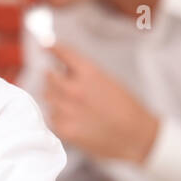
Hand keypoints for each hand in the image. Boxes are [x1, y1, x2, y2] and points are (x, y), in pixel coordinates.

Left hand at [43, 42, 158, 163]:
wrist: (136, 137)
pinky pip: (51, 116)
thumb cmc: (126, 108)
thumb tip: (63, 68)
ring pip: (47, 96)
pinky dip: (58, 115)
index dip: (51, 47)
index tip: (44, 44)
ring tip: (71, 103)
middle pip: (48, 76)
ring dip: (55, 96)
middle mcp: (75, 89)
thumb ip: (85, 73)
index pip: (63, 53)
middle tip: (60, 82)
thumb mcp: (109, 80)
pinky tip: (73, 118)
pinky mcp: (64, 128)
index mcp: (90, 73)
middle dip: (54, 77)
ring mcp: (68, 109)